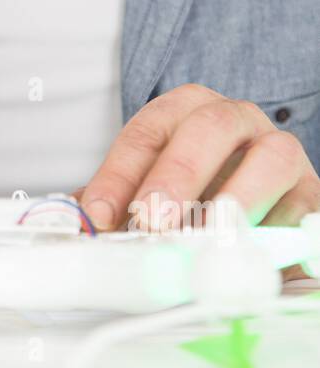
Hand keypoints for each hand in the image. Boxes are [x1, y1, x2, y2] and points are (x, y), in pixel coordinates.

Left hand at [78, 85, 319, 239]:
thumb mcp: (148, 197)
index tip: (99, 216)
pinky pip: (306, 206)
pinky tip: (263, 256)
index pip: (148, 130)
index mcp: (188, 111)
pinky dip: (288, 231)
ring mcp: (280, 153)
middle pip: (209, 127)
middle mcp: (237, 121)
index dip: (119, 173)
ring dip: (237, 197)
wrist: (261, 211)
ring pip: (271, 156)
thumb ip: (113, 213)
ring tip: (209, 235)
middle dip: (177, 174)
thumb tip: (72, 234)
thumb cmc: (195, 197)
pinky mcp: (312, 194)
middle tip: (154, 219)